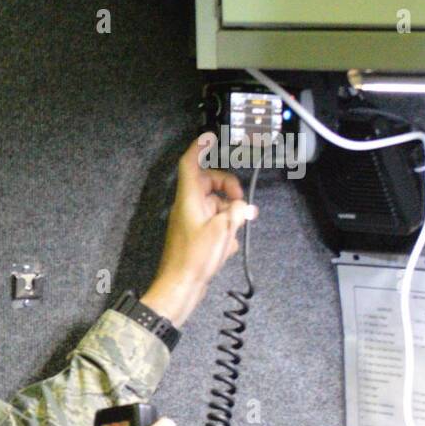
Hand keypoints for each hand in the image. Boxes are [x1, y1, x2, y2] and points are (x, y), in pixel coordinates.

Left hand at [142, 135, 257, 326]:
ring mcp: (191, 222)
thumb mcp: (222, 232)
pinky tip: (225, 248)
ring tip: (233, 232)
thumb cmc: (193, 260)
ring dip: (228, 213)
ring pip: (214, 205)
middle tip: (240, 203)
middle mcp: (187, 207)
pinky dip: (224, 231)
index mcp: (188, 200)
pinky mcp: (195, 236)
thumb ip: (235, 213)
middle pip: (208, 183)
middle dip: (227, 189)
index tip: (210, 139)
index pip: (190, 165)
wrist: (180, 286)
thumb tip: (244, 208)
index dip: (199, 149)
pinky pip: (214, 223)